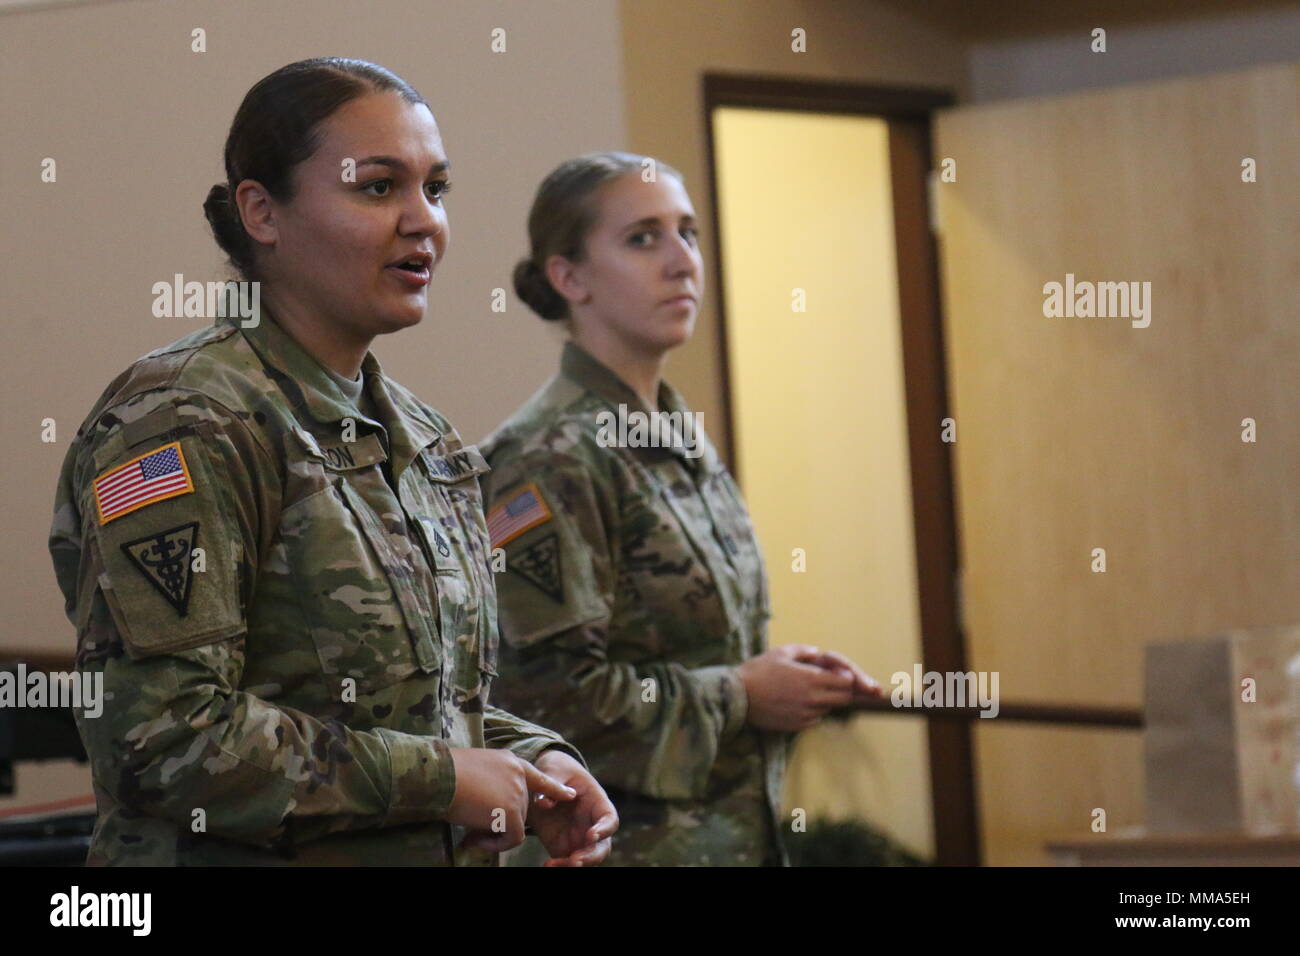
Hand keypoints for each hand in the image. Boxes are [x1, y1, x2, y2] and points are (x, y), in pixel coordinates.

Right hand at [448, 747, 575, 852]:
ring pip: (516, 825)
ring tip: (469, 834)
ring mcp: (517, 792)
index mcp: (510, 762)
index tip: (570, 795)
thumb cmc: (445, 774)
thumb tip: (490, 813)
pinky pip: (512, 837)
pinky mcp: (512, 811)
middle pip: (521, 810)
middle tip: (472, 833)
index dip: (554, 788)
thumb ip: (491, 786)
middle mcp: (519, 775)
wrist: (439, 775)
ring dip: (494, 836)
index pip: (538, 777)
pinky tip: (473, 839)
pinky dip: (495, 844)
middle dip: (499, 825)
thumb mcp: (475, 772)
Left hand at [526, 749, 618, 866]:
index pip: (609, 818)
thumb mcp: (555, 768)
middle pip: (602, 846)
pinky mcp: (564, 846)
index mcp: (597, 802)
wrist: (545, 778)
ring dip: (576, 864)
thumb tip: (545, 803)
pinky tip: (548, 864)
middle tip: (576, 860)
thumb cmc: (557, 770)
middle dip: (592, 856)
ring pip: (587, 858)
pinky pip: (566, 862)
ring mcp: (579, 837)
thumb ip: (552, 783)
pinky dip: (559, 866)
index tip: (592, 835)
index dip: (605, 829)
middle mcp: (592, 823)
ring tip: (556, 864)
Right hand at [736, 645, 870, 732]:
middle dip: (840, 691)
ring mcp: (805, 714)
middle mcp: (812, 699)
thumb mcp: (780, 652)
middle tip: (827, 683)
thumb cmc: (757, 671)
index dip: (845, 678)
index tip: (836, 674)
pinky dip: (812, 712)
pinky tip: (797, 703)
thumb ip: (804, 651)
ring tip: (807, 692)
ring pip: (828, 709)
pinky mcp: (796, 726)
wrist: (736, 697)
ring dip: (825, 701)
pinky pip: (814, 719)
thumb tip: (818, 652)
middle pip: (843, 699)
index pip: (846, 683)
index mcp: (811, 679)